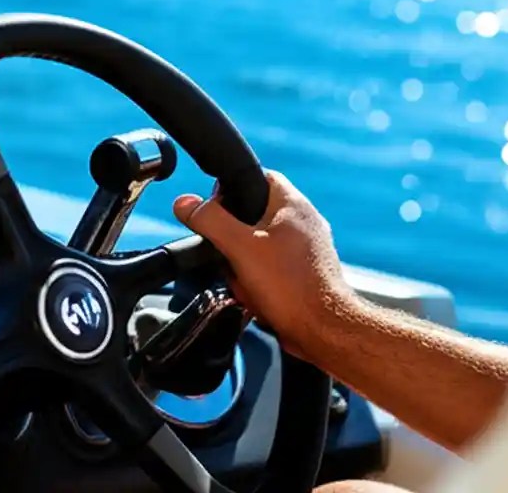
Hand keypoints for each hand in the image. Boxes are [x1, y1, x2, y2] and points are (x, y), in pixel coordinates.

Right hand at [173, 169, 359, 359]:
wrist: (323, 331)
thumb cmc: (291, 287)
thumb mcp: (241, 247)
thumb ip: (211, 221)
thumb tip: (185, 203)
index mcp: (293, 206)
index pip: (258, 176)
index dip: (231, 188)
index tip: (216, 209)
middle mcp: (303, 224)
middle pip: (252, 218)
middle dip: (233, 241)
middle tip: (231, 256)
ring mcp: (305, 251)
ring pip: (257, 248)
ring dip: (243, 268)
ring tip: (247, 283)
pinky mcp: (302, 275)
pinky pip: (268, 272)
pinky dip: (257, 285)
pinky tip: (257, 298)